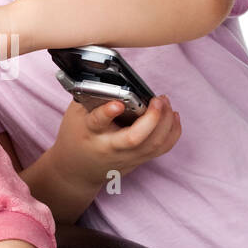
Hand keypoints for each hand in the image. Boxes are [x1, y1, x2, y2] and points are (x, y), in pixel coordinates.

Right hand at [51, 93, 181, 189]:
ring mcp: (126, 157)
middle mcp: (109, 147)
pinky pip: (162, 149)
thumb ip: (90, 97)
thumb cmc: (77, 136)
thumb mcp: (76, 114)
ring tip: (165, 102)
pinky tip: (172, 116)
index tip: (117, 103)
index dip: (107, 112)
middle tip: (158, 100)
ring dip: (166, 122)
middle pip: (134, 139)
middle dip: (152, 119)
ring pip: (153, 144)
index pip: (98, 122)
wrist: (77, 169)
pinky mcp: (138, 160)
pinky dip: (172, 131)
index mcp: (90, 132)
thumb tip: (111, 78)